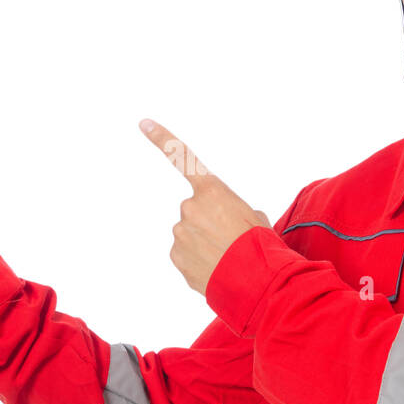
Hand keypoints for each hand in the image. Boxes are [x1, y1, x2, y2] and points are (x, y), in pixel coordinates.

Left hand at [140, 118, 270, 295]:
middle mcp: (189, 207)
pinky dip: (198, 260)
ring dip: (204, 243)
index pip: (182, 157)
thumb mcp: (254, 216)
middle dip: (209, 222)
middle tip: (230, 238)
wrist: (256, 279)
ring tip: (226, 255)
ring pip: (190, 234)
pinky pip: (186, 254)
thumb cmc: (260, 244)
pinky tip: (215, 267)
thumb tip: (227, 223)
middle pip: (195, 210)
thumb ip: (233, 211)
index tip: (143, 123)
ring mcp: (180, 233)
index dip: (161, 138)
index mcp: (211, 190)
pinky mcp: (176, 256)